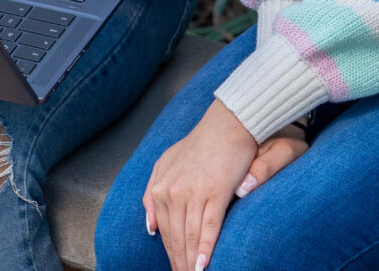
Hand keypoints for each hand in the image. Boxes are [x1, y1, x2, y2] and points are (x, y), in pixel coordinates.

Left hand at [144, 102, 307, 269]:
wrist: (228, 122)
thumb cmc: (202, 143)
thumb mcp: (166, 163)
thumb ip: (153, 193)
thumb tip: (150, 227)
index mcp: (161, 186)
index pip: (164, 231)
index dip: (170, 254)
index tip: (175, 269)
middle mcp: (172, 190)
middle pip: (175, 237)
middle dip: (179, 262)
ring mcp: (192, 191)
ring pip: (189, 236)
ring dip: (190, 261)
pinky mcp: (214, 190)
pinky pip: (208, 226)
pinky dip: (205, 248)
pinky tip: (203, 264)